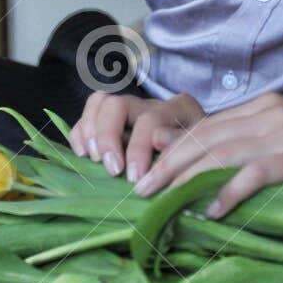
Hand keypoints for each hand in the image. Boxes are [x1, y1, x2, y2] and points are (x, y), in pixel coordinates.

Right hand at [69, 91, 204, 182]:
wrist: (202, 159)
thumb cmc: (201, 160)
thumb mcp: (201, 154)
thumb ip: (181, 145)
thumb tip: (158, 139)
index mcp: (179, 109)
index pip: (150, 119)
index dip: (139, 148)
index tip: (135, 180)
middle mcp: (152, 104)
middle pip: (118, 104)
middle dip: (108, 137)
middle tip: (111, 169)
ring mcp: (132, 109)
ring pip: (100, 102)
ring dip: (90, 130)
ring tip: (92, 159)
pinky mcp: (115, 121)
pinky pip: (89, 114)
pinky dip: (80, 132)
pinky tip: (82, 154)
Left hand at [131, 90, 282, 218]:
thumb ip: (253, 144)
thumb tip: (205, 168)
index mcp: (265, 105)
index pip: (206, 124)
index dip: (172, 148)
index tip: (146, 170)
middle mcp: (270, 112)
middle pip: (206, 135)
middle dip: (168, 163)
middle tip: (141, 188)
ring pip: (220, 153)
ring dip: (184, 178)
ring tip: (161, 199)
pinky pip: (252, 173)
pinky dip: (227, 193)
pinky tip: (210, 211)